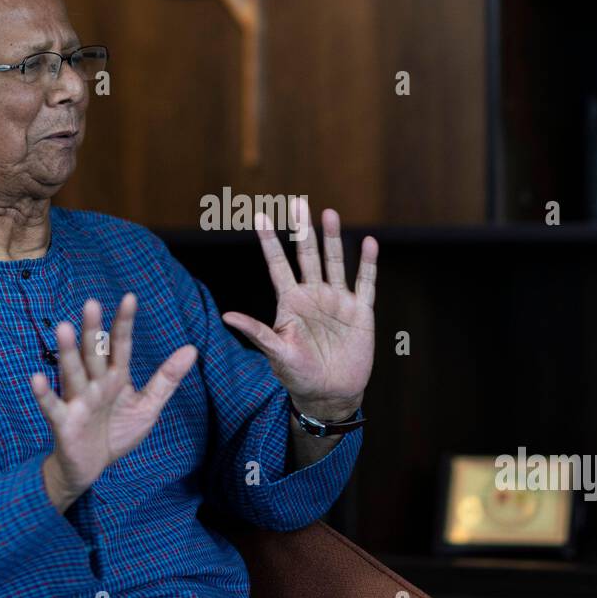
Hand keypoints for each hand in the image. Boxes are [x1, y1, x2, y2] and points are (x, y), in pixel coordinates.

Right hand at [31, 294, 196, 507]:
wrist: (92, 467)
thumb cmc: (117, 432)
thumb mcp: (148, 406)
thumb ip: (167, 379)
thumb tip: (192, 349)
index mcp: (115, 377)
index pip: (120, 345)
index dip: (124, 322)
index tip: (130, 297)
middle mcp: (95, 383)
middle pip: (94, 353)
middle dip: (93, 330)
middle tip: (91, 303)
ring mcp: (77, 400)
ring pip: (72, 372)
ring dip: (67, 352)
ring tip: (63, 328)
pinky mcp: (64, 422)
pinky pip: (52, 406)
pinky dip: (45, 393)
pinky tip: (38, 377)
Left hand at [221, 197, 377, 419]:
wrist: (330, 394)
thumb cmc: (298, 375)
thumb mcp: (276, 353)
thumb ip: (257, 332)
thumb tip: (226, 316)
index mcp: (290, 301)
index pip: (277, 265)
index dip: (270, 242)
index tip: (260, 216)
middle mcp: (313, 294)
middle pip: (307, 255)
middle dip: (303, 230)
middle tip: (299, 203)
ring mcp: (337, 300)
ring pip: (335, 262)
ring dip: (333, 239)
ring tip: (330, 214)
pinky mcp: (360, 311)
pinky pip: (365, 283)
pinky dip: (368, 263)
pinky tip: (370, 242)